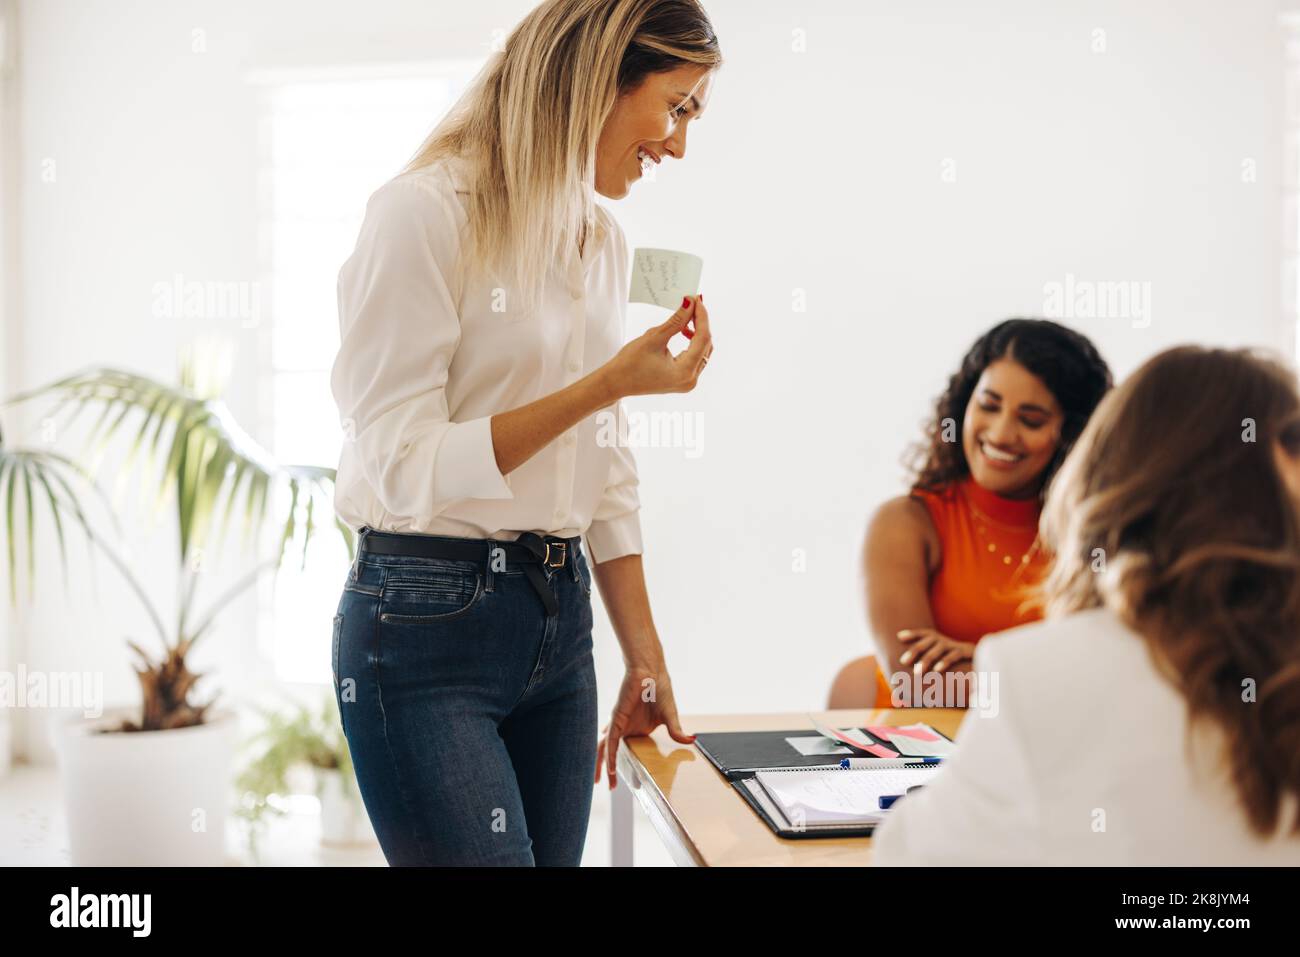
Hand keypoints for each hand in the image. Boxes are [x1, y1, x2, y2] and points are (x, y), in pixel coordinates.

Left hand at [594, 663, 694, 789]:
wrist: (651, 671)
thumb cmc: (659, 688)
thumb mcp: (670, 716)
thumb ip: (677, 731)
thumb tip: (692, 741)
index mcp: (637, 729)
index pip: (628, 750)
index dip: (626, 764)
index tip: (631, 782)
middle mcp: (626, 728)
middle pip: (611, 752)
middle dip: (607, 770)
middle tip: (609, 787)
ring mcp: (620, 725)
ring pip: (606, 749)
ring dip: (602, 765)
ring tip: (600, 782)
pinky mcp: (617, 720)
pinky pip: (612, 742)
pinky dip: (610, 756)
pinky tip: (610, 769)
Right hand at [600, 295, 712, 398]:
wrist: (616, 382)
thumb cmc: (629, 364)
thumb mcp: (654, 338)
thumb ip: (676, 320)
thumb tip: (690, 303)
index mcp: (684, 372)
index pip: (702, 338)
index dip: (701, 316)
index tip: (696, 299)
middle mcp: (690, 380)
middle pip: (705, 345)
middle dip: (700, 323)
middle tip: (692, 304)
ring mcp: (688, 382)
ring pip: (702, 351)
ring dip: (697, 333)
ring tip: (686, 317)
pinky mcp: (683, 380)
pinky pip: (695, 358)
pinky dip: (692, 343)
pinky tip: (683, 331)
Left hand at [898, 628, 975, 673]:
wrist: (980, 657)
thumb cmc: (954, 658)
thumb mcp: (939, 655)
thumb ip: (926, 659)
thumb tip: (908, 669)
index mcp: (937, 639)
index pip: (923, 633)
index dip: (912, 633)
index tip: (899, 636)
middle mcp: (944, 640)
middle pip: (927, 642)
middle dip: (914, 650)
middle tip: (903, 661)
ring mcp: (954, 645)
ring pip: (938, 649)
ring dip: (926, 660)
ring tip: (917, 672)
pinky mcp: (965, 652)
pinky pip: (953, 655)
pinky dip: (944, 662)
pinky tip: (937, 670)